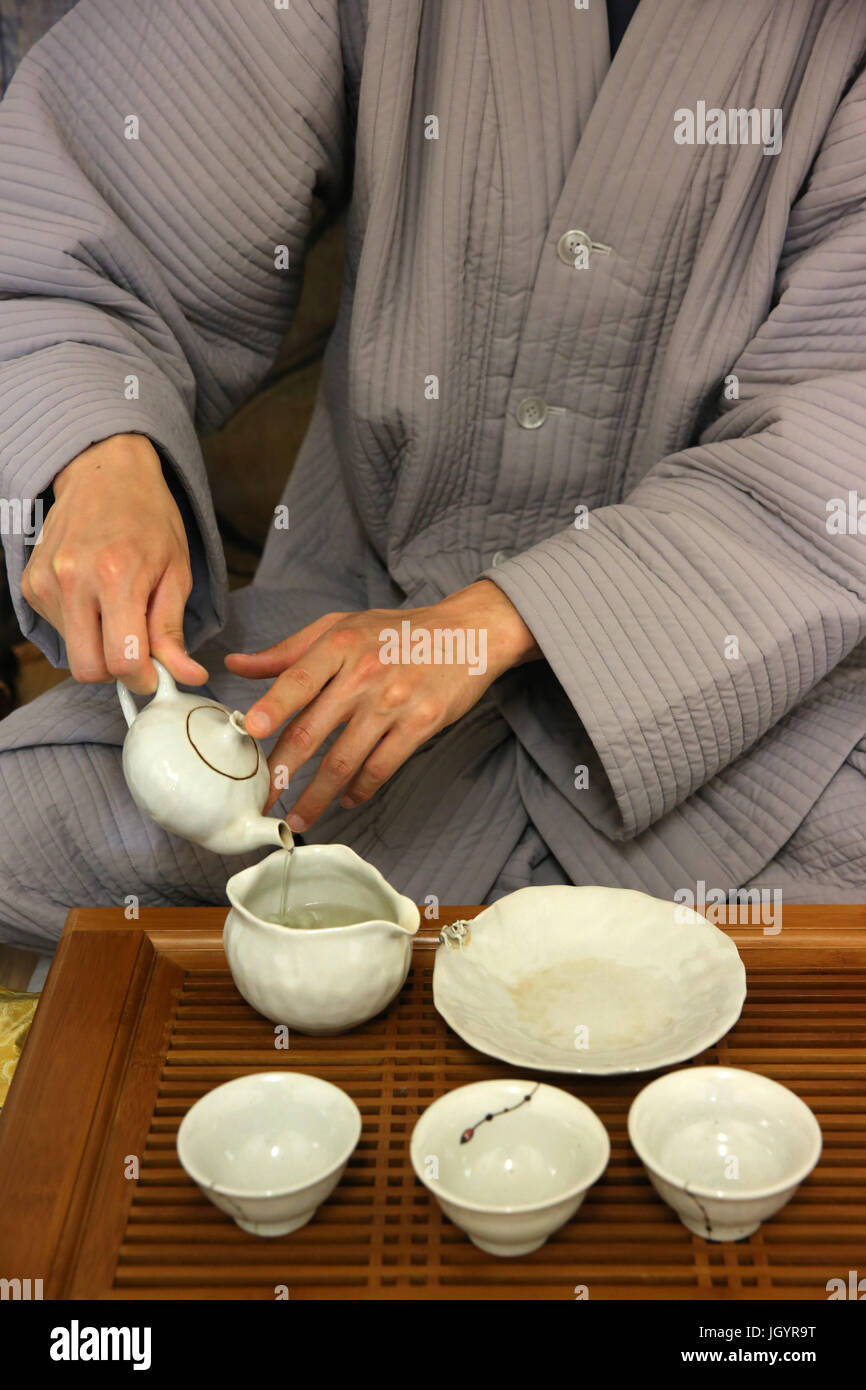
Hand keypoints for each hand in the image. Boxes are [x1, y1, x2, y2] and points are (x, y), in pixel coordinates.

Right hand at [21, 433, 207, 692]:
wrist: (104, 474)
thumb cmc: (149, 519)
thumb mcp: (176, 571)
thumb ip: (173, 629)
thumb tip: (186, 675)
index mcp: (117, 576)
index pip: (121, 662)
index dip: (142, 679)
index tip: (155, 674)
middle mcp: (74, 580)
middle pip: (88, 669)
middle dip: (116, 670)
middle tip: (137, 649)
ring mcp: (46, 582)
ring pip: (72, 652)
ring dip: (98, 645)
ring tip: (116, 608)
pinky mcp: (30, 583)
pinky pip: (58, 629)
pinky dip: (80, 626)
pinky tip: (95, 597)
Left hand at [224, 579, 539, 828]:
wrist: (466, 634)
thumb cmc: (396, 630)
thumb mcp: (341, 626)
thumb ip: (288, 650)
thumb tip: (237, 665)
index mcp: (339, 646)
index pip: (297, 680)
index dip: (272, 707)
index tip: (249, 732)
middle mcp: (363, 675)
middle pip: (312, 730)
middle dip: (281, 771)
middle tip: (260, 800)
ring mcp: (393, 702)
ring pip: (344, 760)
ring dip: (318, 795)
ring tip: (298, 817)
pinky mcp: (420, 725)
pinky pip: (382, 767)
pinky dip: (360, 789)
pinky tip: (346, 800)